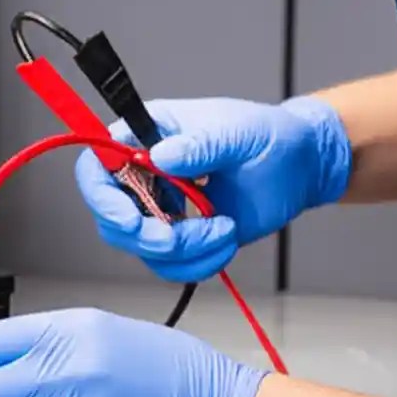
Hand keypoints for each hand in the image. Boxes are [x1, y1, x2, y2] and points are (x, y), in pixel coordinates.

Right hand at [74, 96, 350, 281]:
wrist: (299, 165)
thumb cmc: (267, 135)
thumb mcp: (237, 131)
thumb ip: (200, 143)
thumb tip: (161, 156)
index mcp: (146, 135)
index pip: (97, 164)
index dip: (101, 197)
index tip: (130, 219)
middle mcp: (145, 173)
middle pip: (111, 217)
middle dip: (145, 235)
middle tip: (178, 237)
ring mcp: (161, 208)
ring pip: (141, 247)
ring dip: (182, 249)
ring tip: (222, 228)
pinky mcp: (182, 236)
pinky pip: (170, 265)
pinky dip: (198, 262)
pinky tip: (225, 240)